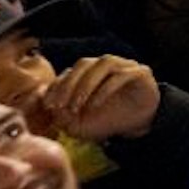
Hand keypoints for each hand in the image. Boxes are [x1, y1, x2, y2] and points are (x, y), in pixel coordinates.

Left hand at [42, 56, 160, 141]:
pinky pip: (121, 75)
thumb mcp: (80, 123)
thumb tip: (48, 104)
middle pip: (84, 64)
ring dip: (86, 85)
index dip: (57, 86)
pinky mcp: (140, 73)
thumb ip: (64, 114)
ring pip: (103, 64)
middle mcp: (106, 65)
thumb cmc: (108, 120)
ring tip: (77, 106)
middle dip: (69, 84)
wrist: (139, 124)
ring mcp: (125, 66)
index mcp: (90, 72)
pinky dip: (104, 90)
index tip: (48, 105)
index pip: (70, 72)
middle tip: (60, 106)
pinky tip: (95, 105)